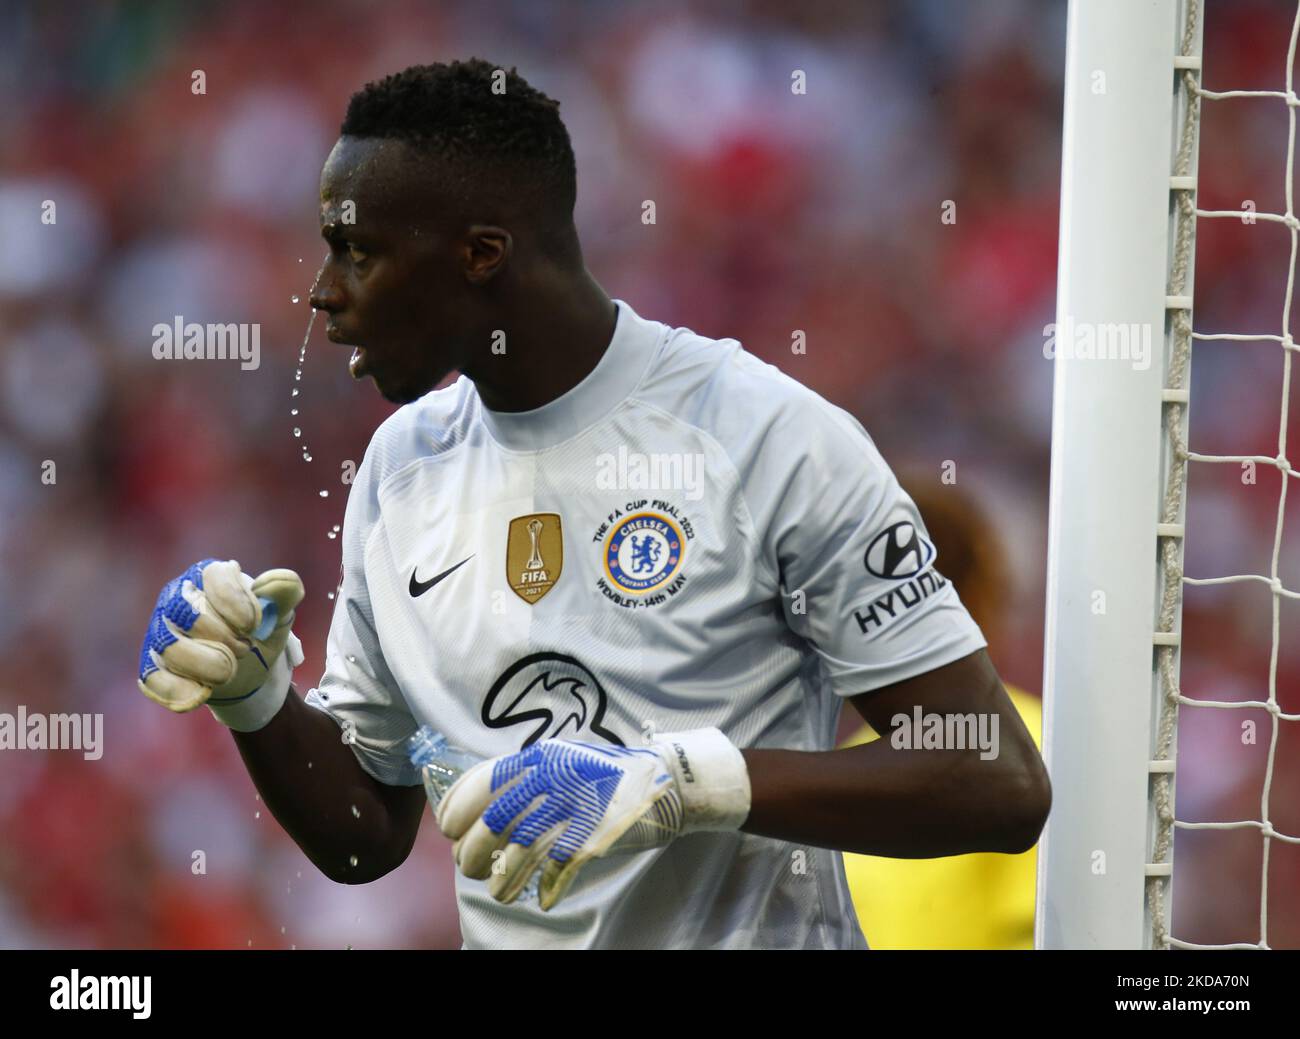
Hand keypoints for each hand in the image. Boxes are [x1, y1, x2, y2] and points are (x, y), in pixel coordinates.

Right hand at [137, 559, 304, 728]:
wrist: (248, 672)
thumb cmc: (260, 634)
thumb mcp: (279, 615)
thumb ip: (285, 594)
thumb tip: (278, 582)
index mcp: (209, 576)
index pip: (213, 576)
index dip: (234, 600)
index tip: (252, 625)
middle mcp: (177, 599)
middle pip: (185, 611)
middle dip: (222, 636)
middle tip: (245, 648)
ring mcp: (161, 632)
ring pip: (169, 647)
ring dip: (206, 664)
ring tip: (229, 670)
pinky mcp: (152, 665)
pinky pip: (153, 678)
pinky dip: (179, 690)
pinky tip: (203, 693)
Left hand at [436, 729, 750, 910]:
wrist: (666, 780)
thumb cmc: (607, 774)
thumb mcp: (562, 761)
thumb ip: (525, 777)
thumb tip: (480, 803)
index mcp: (538, 759)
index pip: (478, 784)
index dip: (454, 811)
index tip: (448, 830)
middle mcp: (549, 782)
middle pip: (489, 826)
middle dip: (470, 853)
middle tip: (471, 865)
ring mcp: (570, 812)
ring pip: (515, 856)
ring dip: (500, 881)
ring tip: (500, 889)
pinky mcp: (589, 840)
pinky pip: (552, 874)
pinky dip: (543, 891)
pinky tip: (542, 899)